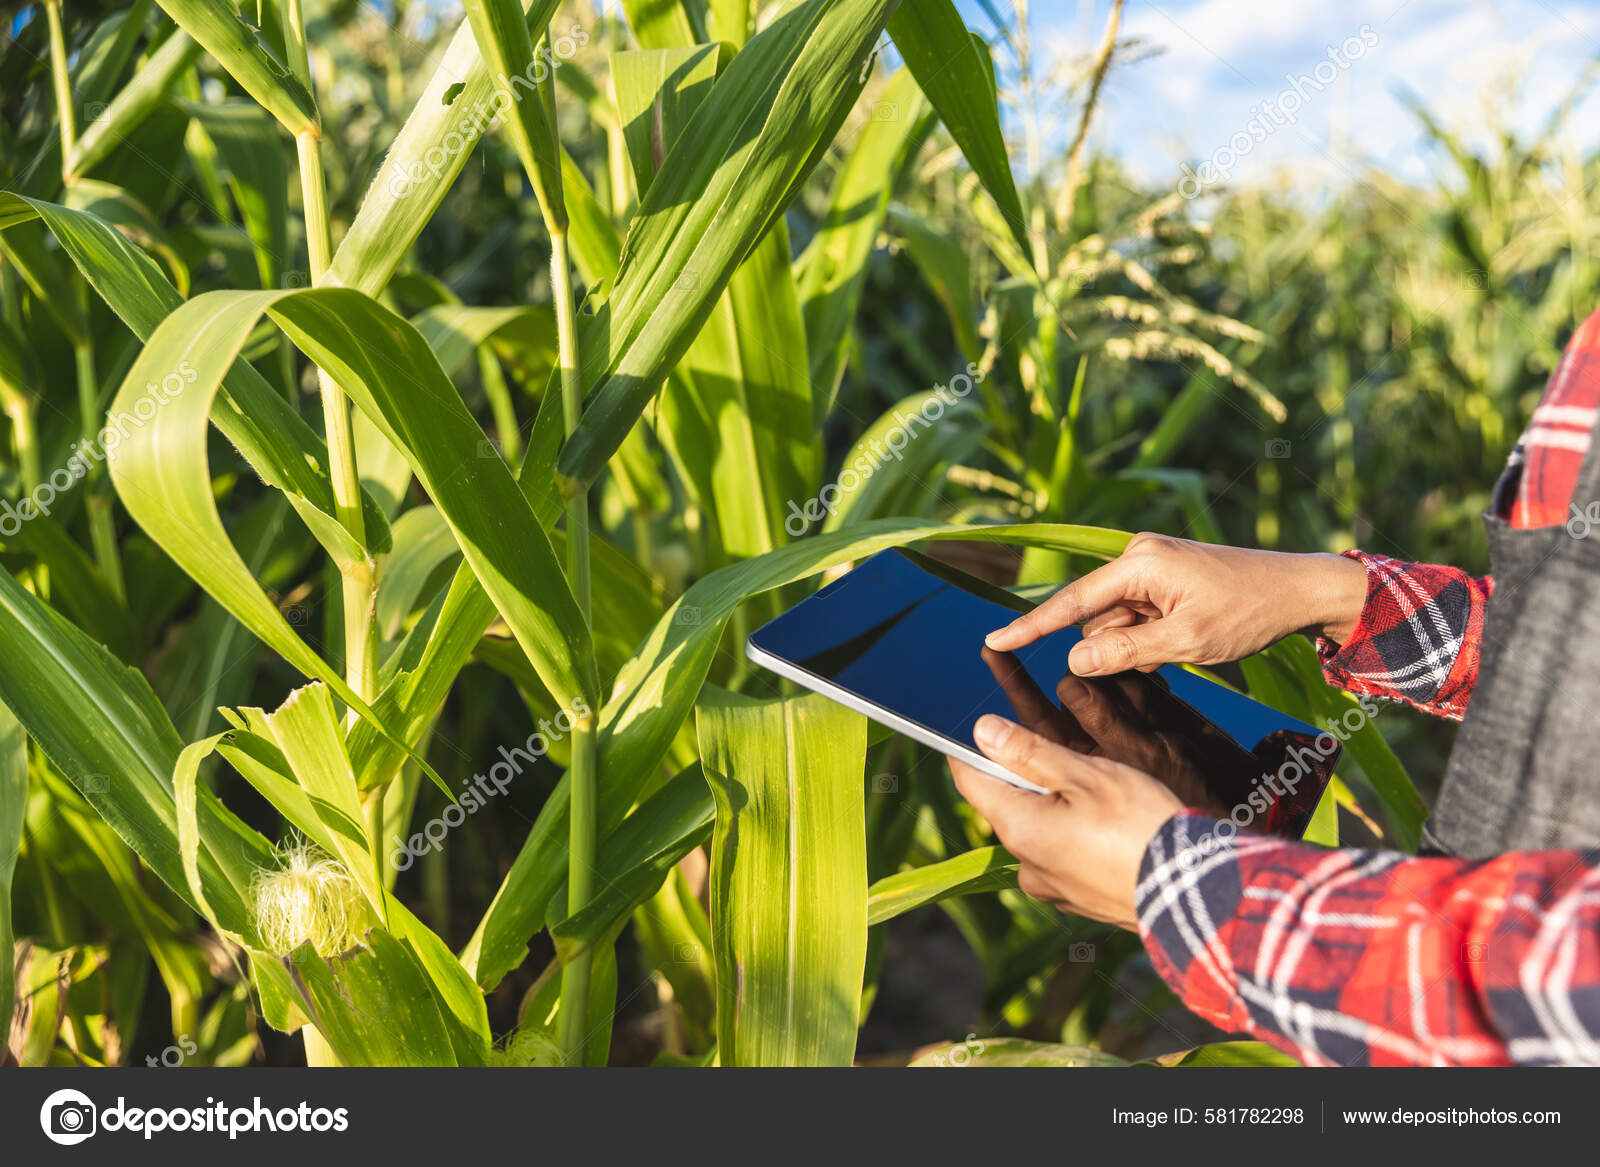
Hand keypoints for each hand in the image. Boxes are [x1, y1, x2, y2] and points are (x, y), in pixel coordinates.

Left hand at [949, 714, 1184, 928]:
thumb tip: (983, 731)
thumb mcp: (1086, 776)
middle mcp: (1025, 866)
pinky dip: (1078, 837)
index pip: (970, 780)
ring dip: (1057, 808)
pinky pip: (1064, 858)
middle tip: (1069, 758)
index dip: (972, 749)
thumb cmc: (1141, 827)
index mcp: (1018, 830)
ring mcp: (1052, 889)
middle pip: (1007, 805)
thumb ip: (1030, 752)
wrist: (1195, 894)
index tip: (987, 727)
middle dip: (1029, 777)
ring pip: (1039, 831)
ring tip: (1101, 795)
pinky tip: (1112, 828)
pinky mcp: (1078, 901)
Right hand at [982, 534, 1367, 675]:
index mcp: (1140, 563)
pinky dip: (1149, 636)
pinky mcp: (1164, 578)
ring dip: (1136, 643)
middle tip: (1168, 652)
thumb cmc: (1248, 613)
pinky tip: (1183, 641)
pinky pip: (1136, 615)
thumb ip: (1126, 651)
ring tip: (1187, 644)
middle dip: (1115, 645)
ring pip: (1116, 620)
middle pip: (1096, 615)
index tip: (994, 642)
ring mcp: (1152, 566)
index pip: (1071, 602)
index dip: (1031, 626)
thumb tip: (1074, 658)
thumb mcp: (1186, 641)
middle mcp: (1138, 556)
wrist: (1300, 590)